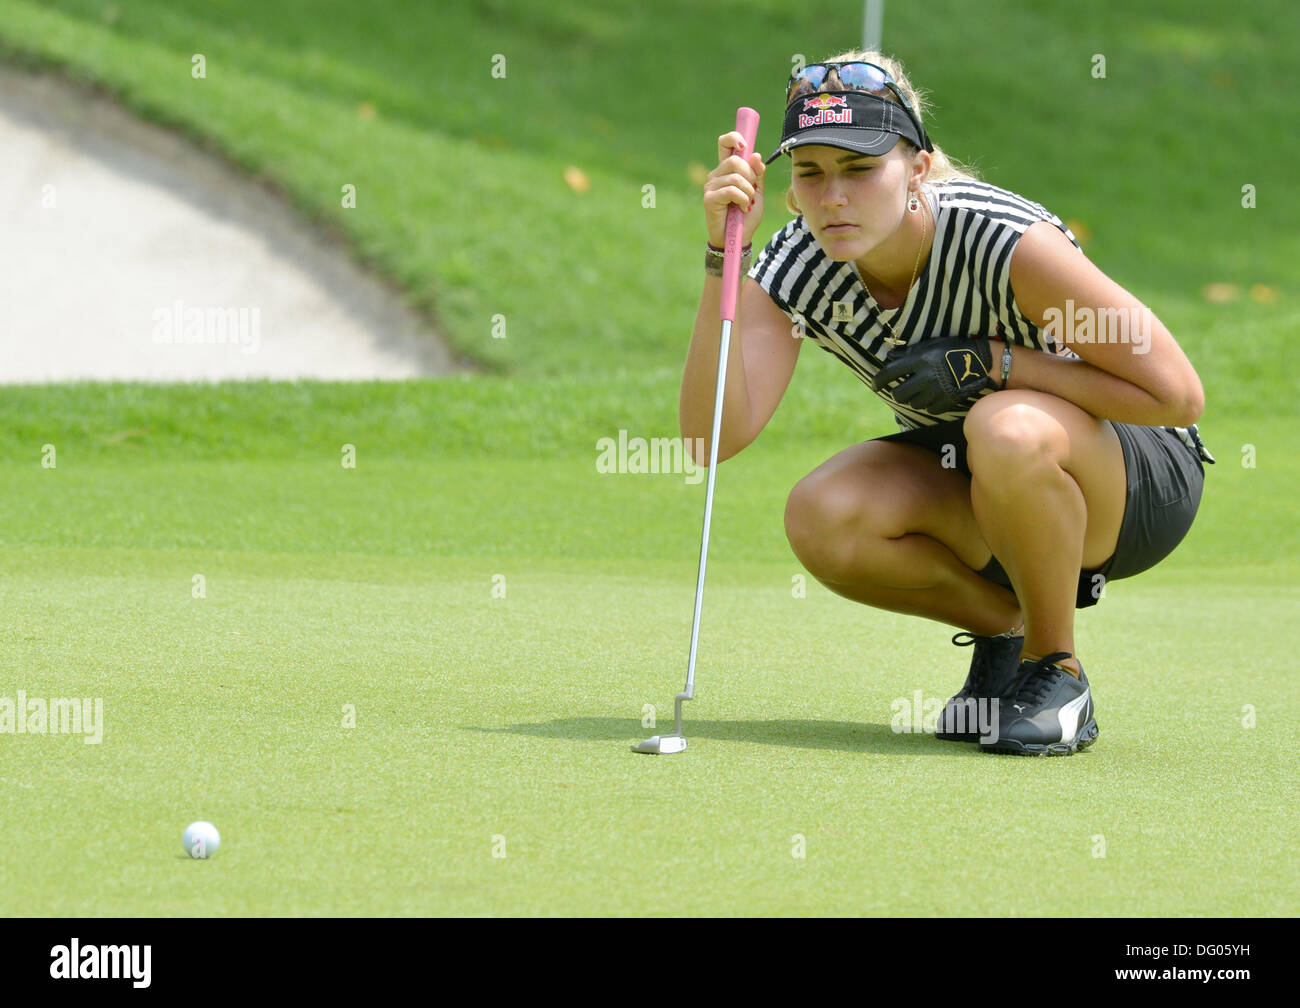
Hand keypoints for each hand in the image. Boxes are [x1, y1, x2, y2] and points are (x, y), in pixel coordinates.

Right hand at [703, 130, 764, 248]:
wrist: (738, 238)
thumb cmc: (746, 216)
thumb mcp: (757, 192)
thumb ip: (757, 174)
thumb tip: (756, 155)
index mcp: (727, 170)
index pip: (724, 143)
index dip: (734, 138)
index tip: (745, 146)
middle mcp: (716, 175)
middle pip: (735, 161)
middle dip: (750, 175)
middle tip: (752, 191)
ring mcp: (711, 186)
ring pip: (735, 177)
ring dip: (748, 191)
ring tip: (748, 203)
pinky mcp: (709, 199)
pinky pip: (732, 191)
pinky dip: (743, 200)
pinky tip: (742, 208)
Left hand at [871, 337, 997, 413]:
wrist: (982, 361)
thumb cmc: (955, 349)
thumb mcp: (932, 344)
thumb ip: (910, 352)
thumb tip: (890, 356)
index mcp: (920, 360)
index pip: (890, 373)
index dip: (878, 380)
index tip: (874, 385)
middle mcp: (925, 377)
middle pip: (899, 394)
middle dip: (898, 392)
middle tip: (902, 389)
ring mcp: (936, 391)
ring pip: (914, 403)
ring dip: (914, 399)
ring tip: (923, 390)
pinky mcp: (946, 401)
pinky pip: (929, 409)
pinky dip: (929, 405)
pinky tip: (934, 396)